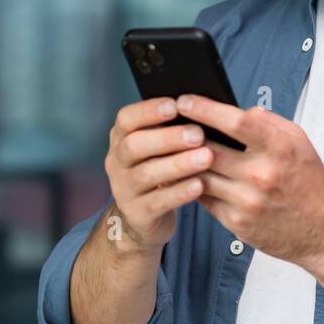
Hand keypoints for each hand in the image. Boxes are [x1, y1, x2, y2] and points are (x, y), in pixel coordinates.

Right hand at [104, 97, 214, 254]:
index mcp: (121, 139)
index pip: (126, 119)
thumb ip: (171, 129)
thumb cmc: (159, 170)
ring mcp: (123, 189)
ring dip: (178, 164)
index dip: (148, 111)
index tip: (175, 105)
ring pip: (146, 174)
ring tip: (206, 157)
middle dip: (167, 138)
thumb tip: (203, 108)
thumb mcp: (158, 149)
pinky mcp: (137, 214)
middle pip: (134, 146)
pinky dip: (179, 192)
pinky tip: (200, 185)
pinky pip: (157, 202)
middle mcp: (117, 162)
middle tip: (198, 134)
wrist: (144, 217)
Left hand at [174, 93, 323, 276]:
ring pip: (200, 175)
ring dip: (182, 161)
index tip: (185, 101)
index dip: (205, 109)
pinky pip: (204, 198)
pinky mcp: (237, 222)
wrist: (323, 232)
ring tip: (168, 148)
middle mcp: (262, 175)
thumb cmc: (310, 182)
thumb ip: (269, 122)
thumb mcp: (299, 142)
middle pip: (209, 149)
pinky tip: (182, 174)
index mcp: (279, 149)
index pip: (235, 122)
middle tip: (166, 123)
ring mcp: (247, 201)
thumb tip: (240, 111)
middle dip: (183, 134)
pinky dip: (192, 184)